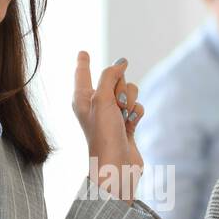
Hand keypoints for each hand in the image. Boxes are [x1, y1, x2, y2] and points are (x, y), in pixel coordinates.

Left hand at [72, 52, 142, 200]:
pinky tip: (132, 125)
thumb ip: (110, 77)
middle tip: (117, 104)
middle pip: (114, 80)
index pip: (82, 73)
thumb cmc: (103, 135)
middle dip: (121, 88)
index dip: (83, 62)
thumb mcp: (101, 99)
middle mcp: (95, 105)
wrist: (117, 166)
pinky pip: (136, 107)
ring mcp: (112, 115)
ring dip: (130, 102)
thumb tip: (121, 63)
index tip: (83, 52)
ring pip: (129, 92)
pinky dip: (136, 113)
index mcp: (82, 99)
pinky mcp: (126, 124)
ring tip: (124, 118)